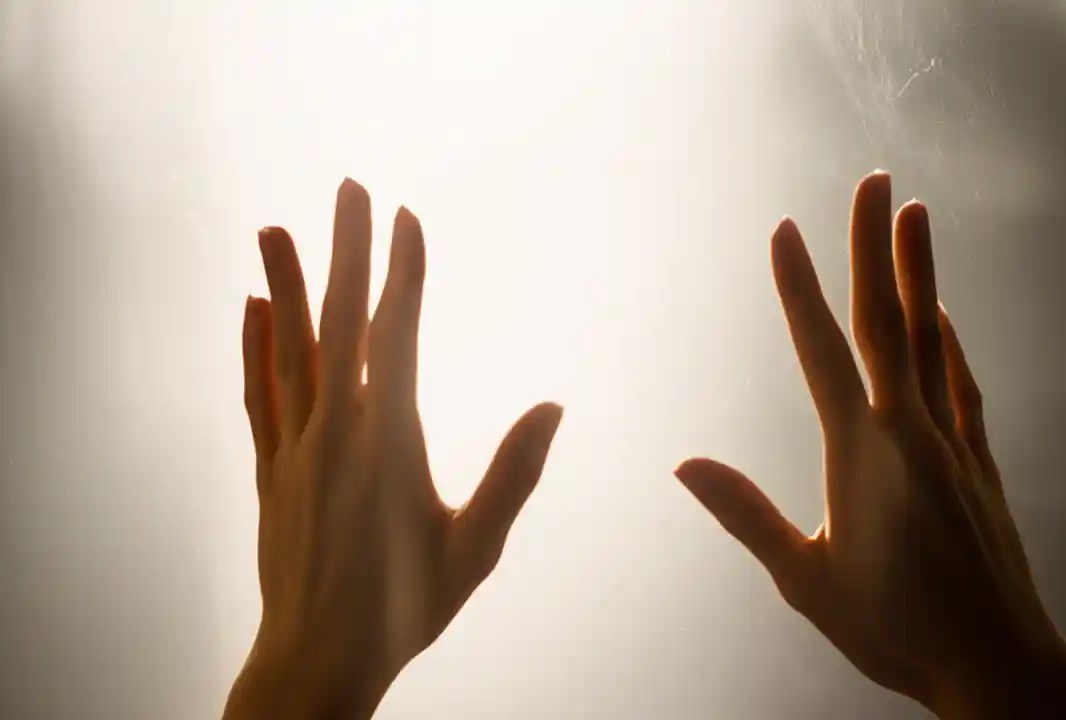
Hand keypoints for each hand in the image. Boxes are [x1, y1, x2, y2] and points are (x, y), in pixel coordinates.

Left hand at [225, 179, 562, 718]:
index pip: (397, 336)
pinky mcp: (270, 471)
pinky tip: (252, 310)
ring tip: (275, 227)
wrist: (317, 661)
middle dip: (345, 251)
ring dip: (283, 284)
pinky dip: (255, 347)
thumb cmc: (403, 609)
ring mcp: (294, 449)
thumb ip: (514, 474)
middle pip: (338, 322)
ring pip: (288, 349)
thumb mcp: (475, 547)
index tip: (406, 218)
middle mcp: (335, 433)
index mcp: (388, 443)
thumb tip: (553, 407)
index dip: (403, 272)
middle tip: (349, 191)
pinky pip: (260, 394)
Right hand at [674, 172, 1065, 718]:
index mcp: (861, 456)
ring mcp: (952, 442)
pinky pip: (962, 384)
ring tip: (914, 214)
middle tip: (872, 181)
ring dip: (920, 273)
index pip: (822, 352)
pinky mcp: (980, 463)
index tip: (784, 231)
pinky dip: (950, 342)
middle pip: (887, 321)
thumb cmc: (896, 631)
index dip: (799, 288)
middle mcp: (911, 433)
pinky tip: (943, 316)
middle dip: (873, 247)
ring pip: (932, 339)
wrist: (999, 664)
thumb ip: (747, 516)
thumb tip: (684, 465)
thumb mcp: (806, 582)